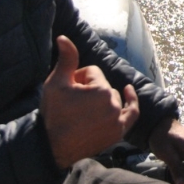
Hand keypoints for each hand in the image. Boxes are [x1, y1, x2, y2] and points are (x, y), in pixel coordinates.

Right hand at [41, 36, 138, 168]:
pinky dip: (132, 102)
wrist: (52, 147)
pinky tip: (129, 91)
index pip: (93, 73)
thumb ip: (66, 58)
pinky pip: (131, 113)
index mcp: (101, 90)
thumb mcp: (56, 83)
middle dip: (89, 89)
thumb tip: (63, 37)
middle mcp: (114, 104)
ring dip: (102, 98)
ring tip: (83, 109)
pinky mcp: (118, 132)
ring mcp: (118, 120)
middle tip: (72, 104)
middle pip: (103, 86)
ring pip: (112, 98)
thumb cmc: (53, 114)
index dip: (78, 79)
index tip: (67, 92)